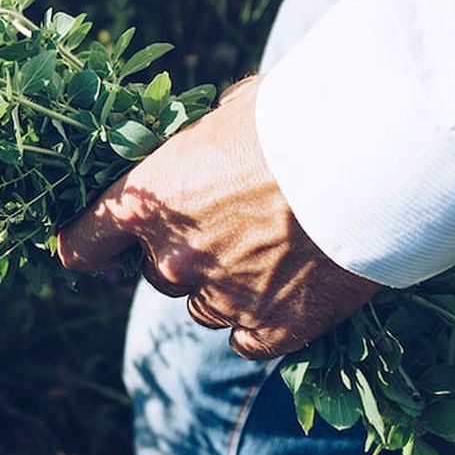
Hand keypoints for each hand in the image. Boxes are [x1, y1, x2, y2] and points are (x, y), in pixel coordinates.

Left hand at [57, 77, 381, 359]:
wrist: (370, 160)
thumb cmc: (295, 118)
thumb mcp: (228, 112)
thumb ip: (197, 141)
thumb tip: (201, 137)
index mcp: (146, 202)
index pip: (84, 243)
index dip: (86, 246)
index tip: (90, 249)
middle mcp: (172, 258)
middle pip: (157, 274)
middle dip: (183, 256)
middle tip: (229, 227)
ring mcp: (222, 298)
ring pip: (202, 309)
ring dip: (223, 289)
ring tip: (271, 253)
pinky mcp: (272, 328)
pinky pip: (246, 342)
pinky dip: (260, 324)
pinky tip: (286, 295)